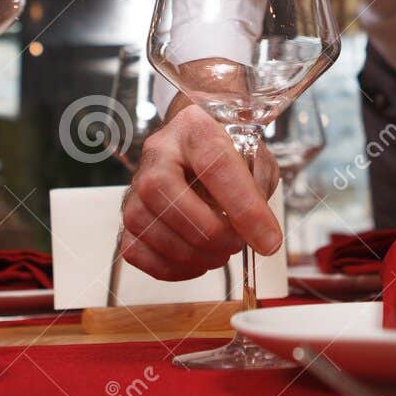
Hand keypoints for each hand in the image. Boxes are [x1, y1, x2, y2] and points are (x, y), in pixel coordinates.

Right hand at [120, 105, 282, 280]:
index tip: (269, 240)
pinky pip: (135, 250)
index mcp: (196, 128)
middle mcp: (158, 152)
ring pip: (147, 227)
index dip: (244, 208)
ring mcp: (135, 184)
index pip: (216, 165)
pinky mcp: (126, 215)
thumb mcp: (255, 157)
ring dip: (192, 254)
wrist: (195, 143)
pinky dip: (170, 267)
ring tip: (219, 252)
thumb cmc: (227, 150)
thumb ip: (258, 190)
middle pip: (168, 197)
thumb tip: (262, 237)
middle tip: (237, 243)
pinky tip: (196, 261)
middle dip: (210, 234)